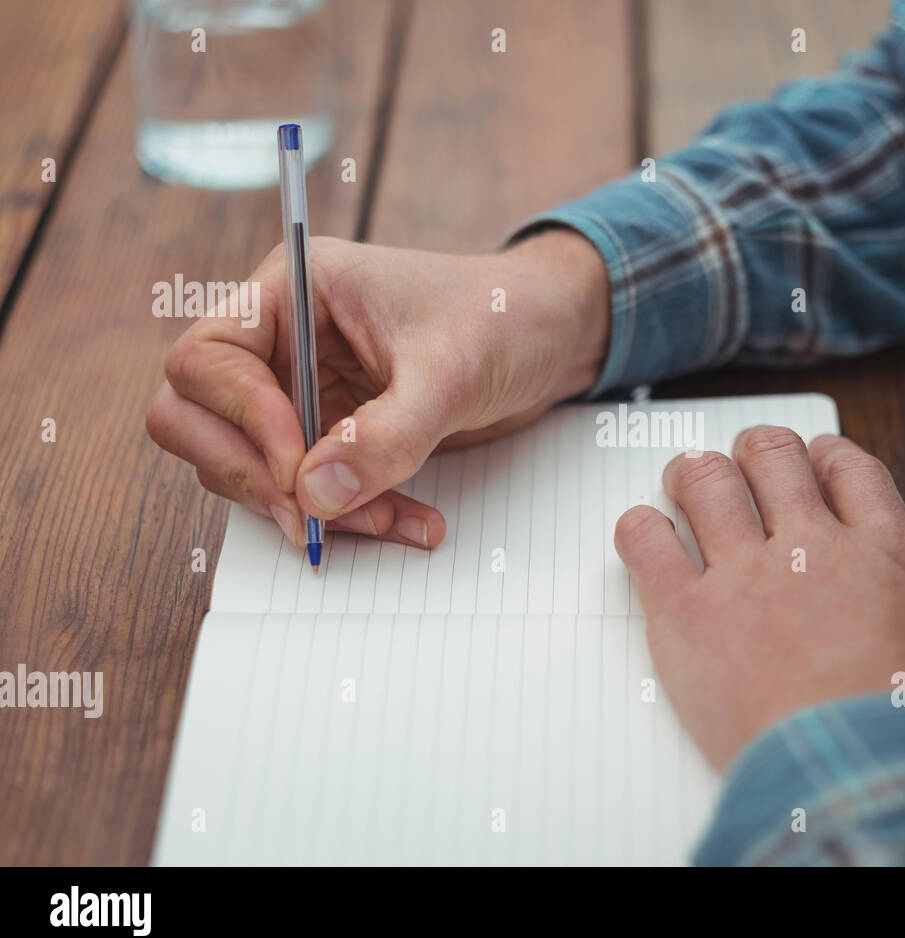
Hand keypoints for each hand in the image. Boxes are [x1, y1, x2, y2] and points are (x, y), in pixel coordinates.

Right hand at [147, 230, 608, 545]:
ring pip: (250, 467)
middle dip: (252, 475)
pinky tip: (407, 523)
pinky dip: (346, 518)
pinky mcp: (331, 436)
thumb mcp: (450, 372)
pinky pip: (307, 491)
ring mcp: (300, 392)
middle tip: (311, 517)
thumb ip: (386, 433)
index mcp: (291, 291)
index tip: (301, 465)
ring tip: (390, 521)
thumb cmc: (503, 317)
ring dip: (308, 508)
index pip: (207, 359)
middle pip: (197, 418)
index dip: (242, 419)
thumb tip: (313, 494)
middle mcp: (282, 341)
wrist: (552, 337)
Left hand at [614, 427, 904, 770]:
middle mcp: (811, 546)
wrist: (878, 771)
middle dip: (756, 451)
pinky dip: (640, 530)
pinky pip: (647, 546)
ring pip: (705, 486)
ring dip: (692, 474)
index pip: (847, 470)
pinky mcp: (689, 617)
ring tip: (685, 477)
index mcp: (886, 547)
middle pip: (772, 460)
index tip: (817, 460)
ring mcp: (746, 575)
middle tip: (746, 459)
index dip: (826, 456)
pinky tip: (644, 532)